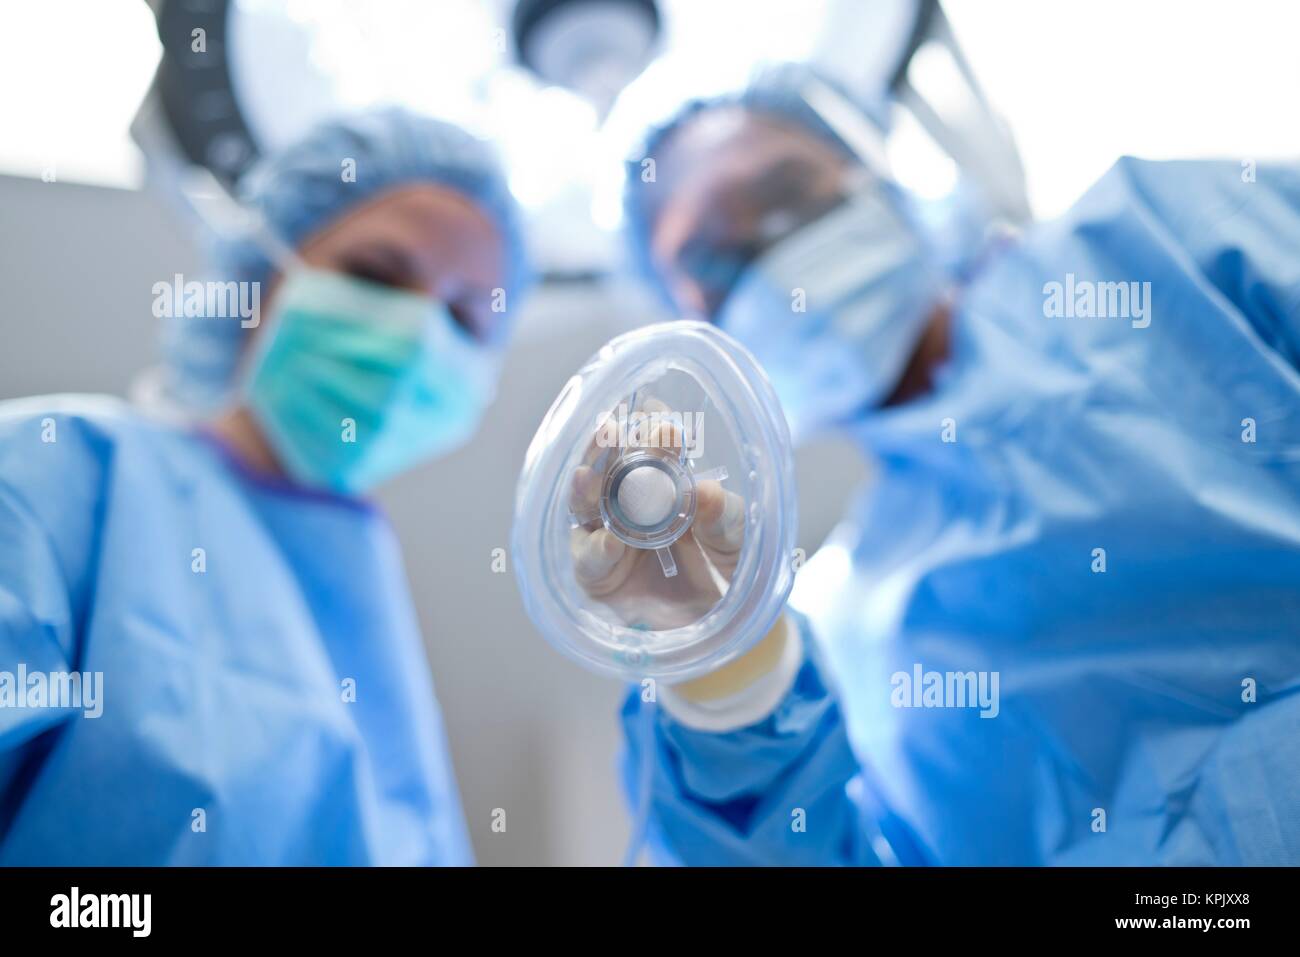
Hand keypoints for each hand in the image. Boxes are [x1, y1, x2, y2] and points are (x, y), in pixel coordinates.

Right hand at [569, 399, 745, 631]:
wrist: (730, 624)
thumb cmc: (732, 567)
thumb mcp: (740, 538)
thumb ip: (724, 516)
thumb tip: (706, 491)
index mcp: (663, 478)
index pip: (648, 442)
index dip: (651, 428)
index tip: (663, 422)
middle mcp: (627, 500)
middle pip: (607, 466)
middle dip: (607, 447)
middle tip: (613, 430)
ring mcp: (608, 535)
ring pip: (584, 506)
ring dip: (584, 488)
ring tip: (589, 475)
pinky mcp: (598, 576)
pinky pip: (589, 558)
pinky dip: (598, 549)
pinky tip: (613, 542)